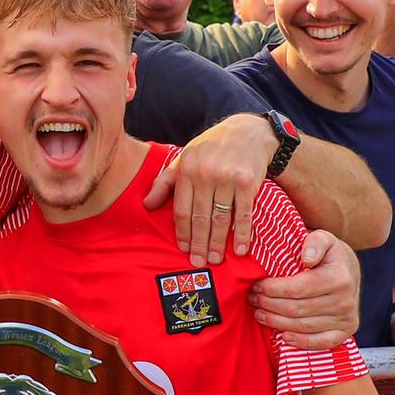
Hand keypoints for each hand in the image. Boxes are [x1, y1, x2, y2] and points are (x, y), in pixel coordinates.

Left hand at [144, 114, 274, 265]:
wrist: (248, 131)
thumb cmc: (211, 148)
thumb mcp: (184, 158)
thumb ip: (165, 182)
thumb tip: (146, 205)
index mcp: (187, 170)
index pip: (181, 209)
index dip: (182, 232)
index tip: (184, 249)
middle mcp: (205, 174)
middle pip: (200, 217)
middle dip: (199, 243)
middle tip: (198, 263)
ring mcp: (227, 178)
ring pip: (220, 218)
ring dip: (218, 242)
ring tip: (215, 260)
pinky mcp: (247, 182)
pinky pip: (244, 213)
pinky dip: (242, 233)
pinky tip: (240, 249)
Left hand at [249, 230, 360, 349]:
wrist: (350, 270)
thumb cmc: (330, 254)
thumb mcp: (324, 238)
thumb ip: (314, 242)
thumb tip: (306, 258)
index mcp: (338, 277)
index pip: (297, 288)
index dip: (272, 289)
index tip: (256, 285)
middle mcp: (345, 300)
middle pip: (297, 309)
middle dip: (269, 304)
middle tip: (252, 299)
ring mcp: (347, 318)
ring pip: (303, 326)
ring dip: (277, 322)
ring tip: (259, 313)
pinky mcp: (347, 331)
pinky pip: (322, 342)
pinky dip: (301, 342)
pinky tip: (283, 336)